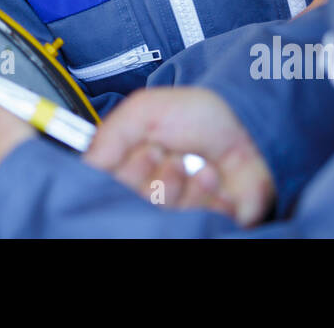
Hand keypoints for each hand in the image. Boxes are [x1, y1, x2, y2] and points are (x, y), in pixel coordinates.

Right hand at [84, 86, 275, 225]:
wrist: (246, 122)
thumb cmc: (196, 116)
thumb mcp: (144, 112)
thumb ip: (110, 136)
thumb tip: (87, 167)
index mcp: (129, 170)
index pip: (109, 189)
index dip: (128, 174)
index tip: (147, 149)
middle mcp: (150, 193)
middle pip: (136, 205)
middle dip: (157, 180)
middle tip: (171, 156)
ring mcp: (179, 211)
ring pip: (166, 216)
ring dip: (184, 186)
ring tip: (200, 164)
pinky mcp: (208, 222)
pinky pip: (198, 223)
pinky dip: (209, 199)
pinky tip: (216, 178)